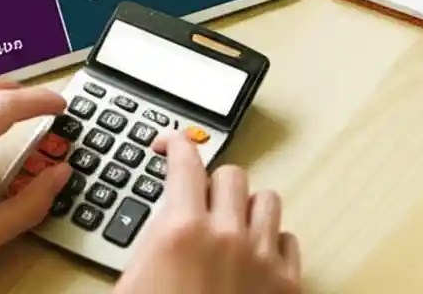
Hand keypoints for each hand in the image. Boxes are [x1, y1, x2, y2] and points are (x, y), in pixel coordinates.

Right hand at [114, 133, 300, 293]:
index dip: (176, 143)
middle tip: (200, 197)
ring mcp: (262, 258)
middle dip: (213, 182)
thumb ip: (150, 244)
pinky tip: (257, 254)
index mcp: (181, 231)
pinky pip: (290, 240)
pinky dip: (274, 242)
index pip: (186, 162)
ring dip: (248, 207)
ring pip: (267, 201)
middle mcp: (226, 236)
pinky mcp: (287, 285)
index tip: (172, 143)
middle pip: (231, 175)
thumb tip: (159, 227)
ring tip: (232, 223)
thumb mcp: (132, 285)